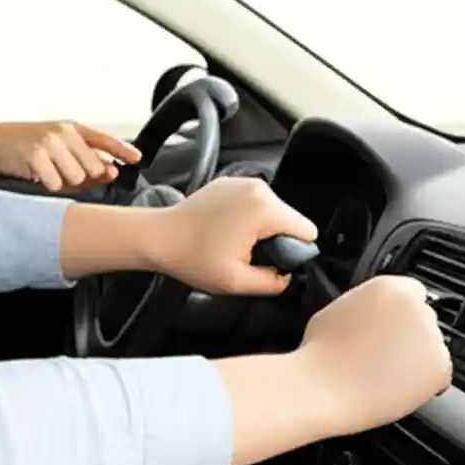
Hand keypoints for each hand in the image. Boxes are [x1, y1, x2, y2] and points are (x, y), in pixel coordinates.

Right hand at [0, 121, 141, 191]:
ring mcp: (51, 142)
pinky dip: (47, 185)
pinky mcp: (37, 154)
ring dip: (62, 182)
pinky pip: (56, 183)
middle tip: (60, 171)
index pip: (104, 139)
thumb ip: (84, 161)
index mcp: (71, 128)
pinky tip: (35, 174)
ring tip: (46, 172)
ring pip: (76, 177)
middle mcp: (64, 132)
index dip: (122, 150)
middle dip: (80, 176)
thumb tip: (110, 173)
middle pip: (93, 167)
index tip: (136, 158)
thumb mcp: (56, 148)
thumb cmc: (24, 148)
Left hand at [150, 176, 317, 294]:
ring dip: (260, 229)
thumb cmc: (190, 256)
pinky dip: (246, 218)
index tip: (269, 260)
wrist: (157, 237)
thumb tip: (286, 277)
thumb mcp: (237, 282)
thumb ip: (273, 283)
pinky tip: (225, 232)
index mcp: (264, 208)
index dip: (294, 251)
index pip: (307, 230)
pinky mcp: (228, 183)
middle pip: (290, 219)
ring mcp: (241, 182)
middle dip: (275, 239)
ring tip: (232, 243)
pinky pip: (253, 204)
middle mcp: (257, 188)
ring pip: (273, 211)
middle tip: (245, 254)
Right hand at [295, 275, 451, 436]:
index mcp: (391, 287)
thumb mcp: (338, 309)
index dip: (395, 313)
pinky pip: (437, 373)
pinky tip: (394, 385)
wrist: (323, 388)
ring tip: (383, 371)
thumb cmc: (320, 353)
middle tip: (381, 351)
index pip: (409, 293)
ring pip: (430, 346)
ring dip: (414, 356)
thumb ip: (366, 305)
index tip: (386, 326)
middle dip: (406, 333)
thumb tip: (374, 314)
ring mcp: (432, 337)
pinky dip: (423, 382)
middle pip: (421, 318)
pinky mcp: (441, 367)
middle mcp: (417, 308)